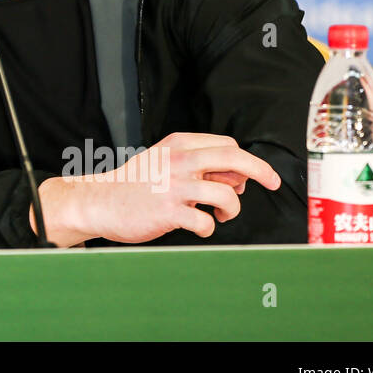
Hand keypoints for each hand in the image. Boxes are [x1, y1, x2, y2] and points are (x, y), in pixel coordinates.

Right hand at [39, 132, 280, 245]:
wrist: (99, 201)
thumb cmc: (134, 183)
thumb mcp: (163, 160)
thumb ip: (196, 163)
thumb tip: (236, 177)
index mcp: (178, 144)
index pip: (227, 145)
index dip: (243, 161)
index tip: (246, 176)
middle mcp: (179, 161)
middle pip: (235, 159)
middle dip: (262, 171)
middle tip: (273, 182)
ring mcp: (175, 187)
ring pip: (227, 195)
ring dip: (232, 209)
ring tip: (221, 214)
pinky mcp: (169, 212)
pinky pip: (206, 223)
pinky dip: (209, 228)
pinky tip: (198, 226)